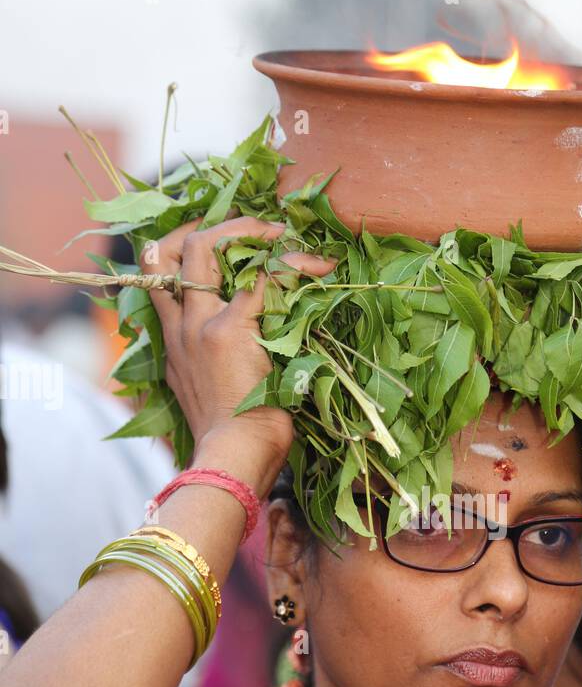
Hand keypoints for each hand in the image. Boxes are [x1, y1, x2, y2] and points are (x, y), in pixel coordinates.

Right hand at [143, 216, 336, 477]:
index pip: (158, 276)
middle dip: (215, 227)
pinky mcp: (232, 330)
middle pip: (174, 249)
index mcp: (172, 343)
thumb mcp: (209, 399)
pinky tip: (318, 267)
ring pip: (208, 247)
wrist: (233, 459)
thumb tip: (246, 355)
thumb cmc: (232, 440)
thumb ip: (214, 369)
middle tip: (259, 228)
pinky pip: (263, 277)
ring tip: (282, 232)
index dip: (183, 248)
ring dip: (249, 230)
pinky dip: (292, 264)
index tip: (223, 243)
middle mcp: (180, 327)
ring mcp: (201, 325)